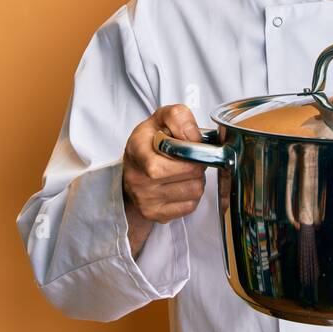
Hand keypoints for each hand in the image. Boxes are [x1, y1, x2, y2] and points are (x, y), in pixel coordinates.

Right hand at [122, 105, 208, 224]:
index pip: (170, 155)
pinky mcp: (154, 214)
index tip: (190, 146)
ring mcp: (144, 198)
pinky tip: (181, 185)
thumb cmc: (150, 141)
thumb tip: (194, 139)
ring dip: (197, 180)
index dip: (189, 152)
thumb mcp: (161, 118)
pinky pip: (190, 206)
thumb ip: (179, 117)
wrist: (134, 167)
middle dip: (198, 164)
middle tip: (191, 159)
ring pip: (194, 191)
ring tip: (185, 172)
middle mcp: (137, 177)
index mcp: (137, 149)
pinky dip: (192, 196)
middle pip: (191, 173)